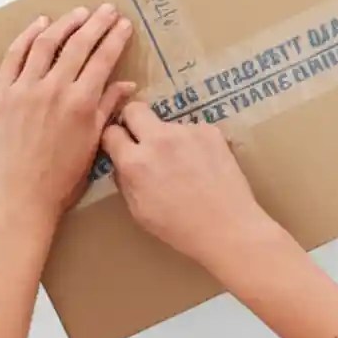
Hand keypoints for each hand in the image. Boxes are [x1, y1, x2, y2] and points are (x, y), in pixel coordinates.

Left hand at [0, 4, 134, 237]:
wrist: (20, 199)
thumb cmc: (61, 180)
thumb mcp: (92, 144)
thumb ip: (108, 109)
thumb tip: (127, 85)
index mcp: (80, 103)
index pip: (102, 59)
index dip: (115, 38)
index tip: (124, 25)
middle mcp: (53, 90)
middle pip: (78, 44)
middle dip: (96, 23)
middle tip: (108, 10)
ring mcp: (23, 90)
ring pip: (46, 43)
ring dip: (65, 23)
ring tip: (78, 12)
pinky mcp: (0, 95)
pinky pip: (13, 57)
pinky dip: (26, 36)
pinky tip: (39, 24)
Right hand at [100, 102, 287, 273]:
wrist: (227, 228)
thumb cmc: (179, 228)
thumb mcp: (139, 211)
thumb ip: (125, 180)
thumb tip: (121, 162)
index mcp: (135, 162)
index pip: (110, 132)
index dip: (114, 140)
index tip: (120, 146)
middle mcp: (158, 139)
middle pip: (134, 109)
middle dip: (133, 121)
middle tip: (143, 140)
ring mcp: (186, 131)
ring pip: (167, 124)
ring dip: (169, 139)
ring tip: (184, 165)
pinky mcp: (210, 131)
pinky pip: (192, 130)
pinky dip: (193, 144)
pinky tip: (203, 165)